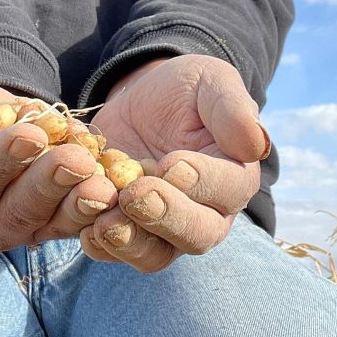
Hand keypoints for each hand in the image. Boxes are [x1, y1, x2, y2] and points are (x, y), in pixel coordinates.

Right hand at [0, 77, 118, 249]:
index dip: (0, 162)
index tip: (29, 135)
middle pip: (18, 212)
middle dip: (48, 184)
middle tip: (76, 160)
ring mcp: (26, 225)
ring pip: (53, 223)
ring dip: (79, 204)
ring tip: (102, 182)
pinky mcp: (58, 219)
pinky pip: (80, 219)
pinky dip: (99, 204)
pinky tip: (117, 184)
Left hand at [81, 55, 268, 271]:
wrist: (140, 101)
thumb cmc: (184, 91)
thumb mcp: (209, 81)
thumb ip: (232, 107)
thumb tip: (255, 145)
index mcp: (233, 176)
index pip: (228, 190)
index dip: (202, 182)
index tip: (172, 164)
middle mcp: (205, 213)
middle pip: (195, 235)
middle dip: (163, 217)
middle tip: (133, 194)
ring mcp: (163, 228)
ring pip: (155, 255)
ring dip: (128, 241)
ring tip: (102, 216)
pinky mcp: (125, 229)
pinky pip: (114, 252)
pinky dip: (97, 242)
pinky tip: (81, 222)